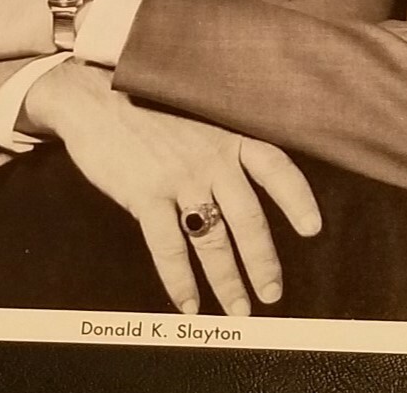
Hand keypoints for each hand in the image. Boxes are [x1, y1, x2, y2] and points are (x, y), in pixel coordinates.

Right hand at [23, 61, 320, 316]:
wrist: (93, 96)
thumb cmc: (148, 107)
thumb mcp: (195, 113)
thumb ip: (221, 144)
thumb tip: (248, 183)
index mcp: (226, 134)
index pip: (275, 166)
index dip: (297, 198)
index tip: (313, 228)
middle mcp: (209, 156)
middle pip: (248, 218)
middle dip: (263, 262)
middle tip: (272, 294)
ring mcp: (178, 176)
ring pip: (213, 240)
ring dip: (227, 280)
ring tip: (238, 310)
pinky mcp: (145, 193)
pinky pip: (169, 246)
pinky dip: (179, 280)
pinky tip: (187, 303)